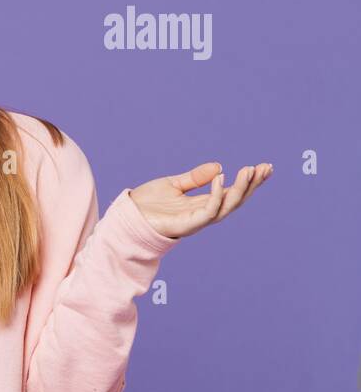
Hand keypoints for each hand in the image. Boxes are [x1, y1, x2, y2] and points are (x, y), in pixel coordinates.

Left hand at [128, 161, 271, 238]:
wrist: (126, 216)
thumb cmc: (147, 204)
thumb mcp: (173, 185)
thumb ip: (195, 178)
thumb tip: (219, 166)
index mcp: (202, 204)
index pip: (232, 193)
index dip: (249, 181)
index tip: (264, 167)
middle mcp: (203, 213)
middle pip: (235, 200)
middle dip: (252, 185)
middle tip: (265, 168)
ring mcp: (196, 220)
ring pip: (227, 206)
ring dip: (241, 189)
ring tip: (249, 171)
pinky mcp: (187, 225)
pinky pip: (208, 210)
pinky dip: (216, 195)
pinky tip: (221, 178)